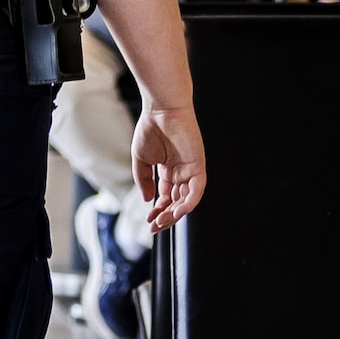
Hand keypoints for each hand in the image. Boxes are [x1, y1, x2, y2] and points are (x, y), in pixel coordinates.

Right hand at [133, 102, 206, 232]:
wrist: (161, 111)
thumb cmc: (151, 130)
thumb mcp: (141, 160)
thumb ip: (143, 180)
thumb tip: (147, 199)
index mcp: (168, 170)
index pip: (166, 197)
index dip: (158, 210)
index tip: (149, 220)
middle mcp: (181, 172)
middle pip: (177, 202)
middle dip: (166, 216)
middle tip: (154, 227)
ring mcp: (191, 170)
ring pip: (187, 199)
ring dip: (175, 213)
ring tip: (162, 221)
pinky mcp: (198, 166)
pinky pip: (196, 190)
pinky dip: (188, 202)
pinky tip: (177, 211)